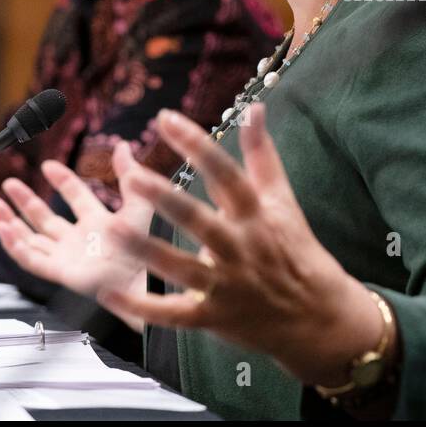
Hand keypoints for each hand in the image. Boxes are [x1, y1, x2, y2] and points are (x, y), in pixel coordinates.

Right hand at [0, 145, 154, 324]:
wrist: (143, 277)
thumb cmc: (146, 247)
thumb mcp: (137, 203)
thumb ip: (129, 175)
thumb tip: (124, 146)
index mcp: (99, 222)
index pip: (75, 196)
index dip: (62, 180)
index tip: (48, 165)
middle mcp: (80, 240)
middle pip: (45, 218)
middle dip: (25, 201)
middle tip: (8, 184)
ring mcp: (68, 256)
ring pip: (32, 238)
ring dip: (11, 221)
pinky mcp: (60, 272)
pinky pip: (31, 259)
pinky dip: (14, 244)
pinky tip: (2, 228)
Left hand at [96, 104, 387, 388]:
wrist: (317, 317)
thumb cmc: (295, 250)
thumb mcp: (283, 200)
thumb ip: (262, 155)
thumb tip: (255, 108)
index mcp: (256, 216)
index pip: (226, 174)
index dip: (197, 146)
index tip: (166, 118)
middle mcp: (240, 249)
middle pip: (200, 221)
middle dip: (166, 199)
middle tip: (131, 176)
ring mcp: (225, 286)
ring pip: (181, 268)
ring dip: (146, 250)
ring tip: (110, 232)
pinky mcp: (212, 317)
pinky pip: (172, 314)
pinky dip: (141, 309)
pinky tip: (108, 295)